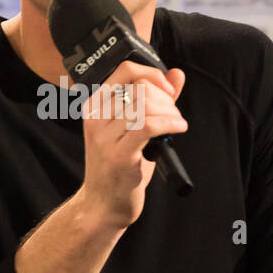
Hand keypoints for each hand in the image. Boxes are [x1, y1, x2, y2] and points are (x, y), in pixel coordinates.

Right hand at [79, 62, 186, 229]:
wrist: (103, 203)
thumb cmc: (119, 165)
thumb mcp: (134, 128)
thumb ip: (155, 99)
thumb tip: (176, 74)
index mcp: (94, 106)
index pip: (125, 69)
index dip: (153, 73)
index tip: (168, 88)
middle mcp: (95, 118)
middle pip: (139, 87)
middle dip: (165, 97)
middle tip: (173, 114)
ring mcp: (104, 137)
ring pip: (145, 105)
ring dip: (170, 112)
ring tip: (177, 124)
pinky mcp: (119, 155)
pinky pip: (149, 126)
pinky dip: (170, 123)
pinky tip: (178, 129)